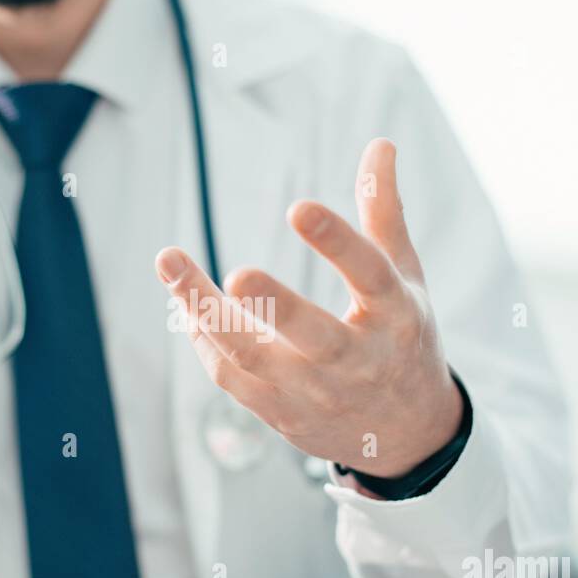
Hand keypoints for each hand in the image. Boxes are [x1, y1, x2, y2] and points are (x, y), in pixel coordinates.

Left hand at [156, 138, 462, 481]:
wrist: (407, 434)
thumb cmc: (402, 338)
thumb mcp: (406, 279)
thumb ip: (384, 213)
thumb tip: (379, 143)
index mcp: (395, 317)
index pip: (370, 276)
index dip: (337, 242)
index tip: (299, 207)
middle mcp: (358, 360)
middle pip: (313, 335)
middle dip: (274, 305)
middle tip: (237, 272)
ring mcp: (317, 393)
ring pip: (254, 359)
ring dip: (206, 313)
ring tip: (170, 261)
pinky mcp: (283, 414)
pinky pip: (232, 377)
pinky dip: (204, 338)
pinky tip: (186, 302)